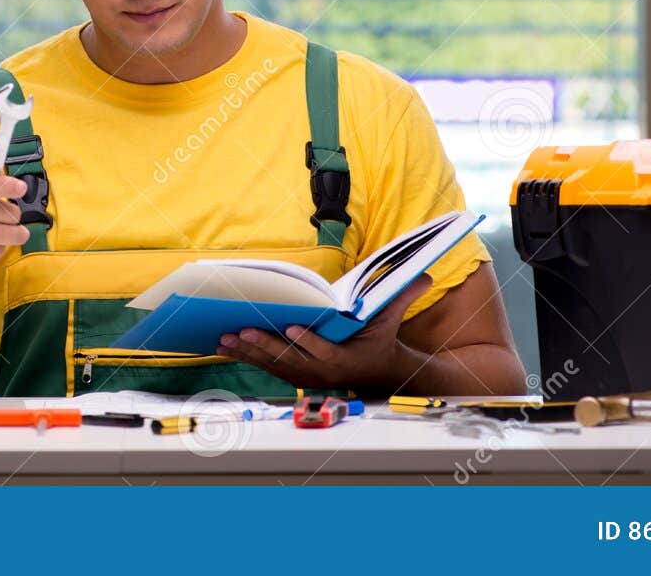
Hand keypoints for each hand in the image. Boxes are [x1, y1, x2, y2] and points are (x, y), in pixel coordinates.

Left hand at [214, 273, 433, 390]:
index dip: (309, 343)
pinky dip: (246, 356)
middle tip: (241, 331)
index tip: (293, 329)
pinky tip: (225, 346)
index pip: (326, 352)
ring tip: (224, 339)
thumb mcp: (391, 320)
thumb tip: (426, 275)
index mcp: (347, 359)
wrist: (377, 374)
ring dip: (248, 352)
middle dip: (264, 345)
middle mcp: (323, 372)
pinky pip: (266, 366)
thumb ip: (402, 297)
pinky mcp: (293, 374)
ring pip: (273, 365)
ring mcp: (306, 375)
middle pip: (290, 360)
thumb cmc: (380, 341)